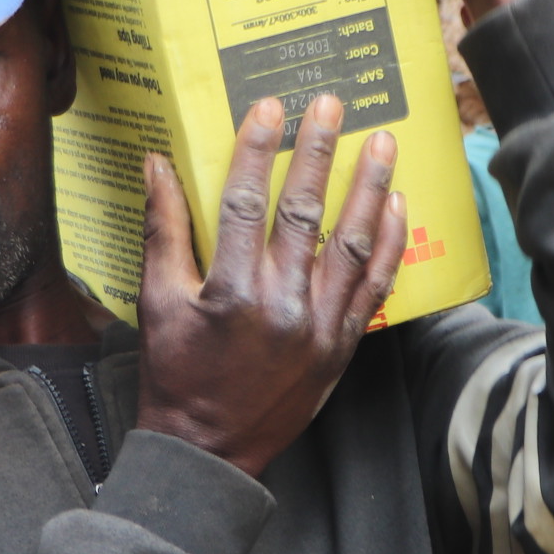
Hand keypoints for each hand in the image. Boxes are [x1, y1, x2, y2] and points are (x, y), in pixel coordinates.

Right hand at [136, 94, 407, 477]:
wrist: (210, 449)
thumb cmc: (177, 374)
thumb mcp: (156, 301)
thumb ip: (162, 229)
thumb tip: (157, 163)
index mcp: (229, 291)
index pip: (246, 202)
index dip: (258, 149)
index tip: (270, 107)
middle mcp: (280, 305)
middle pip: (304, 212)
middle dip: (318, 152)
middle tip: (332, 104)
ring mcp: (318, 327)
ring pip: (352, 244)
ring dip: (368, 188)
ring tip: (381, 142)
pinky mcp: (342, 346)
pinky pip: (374, 287)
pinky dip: (389, 244)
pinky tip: (396, 205)